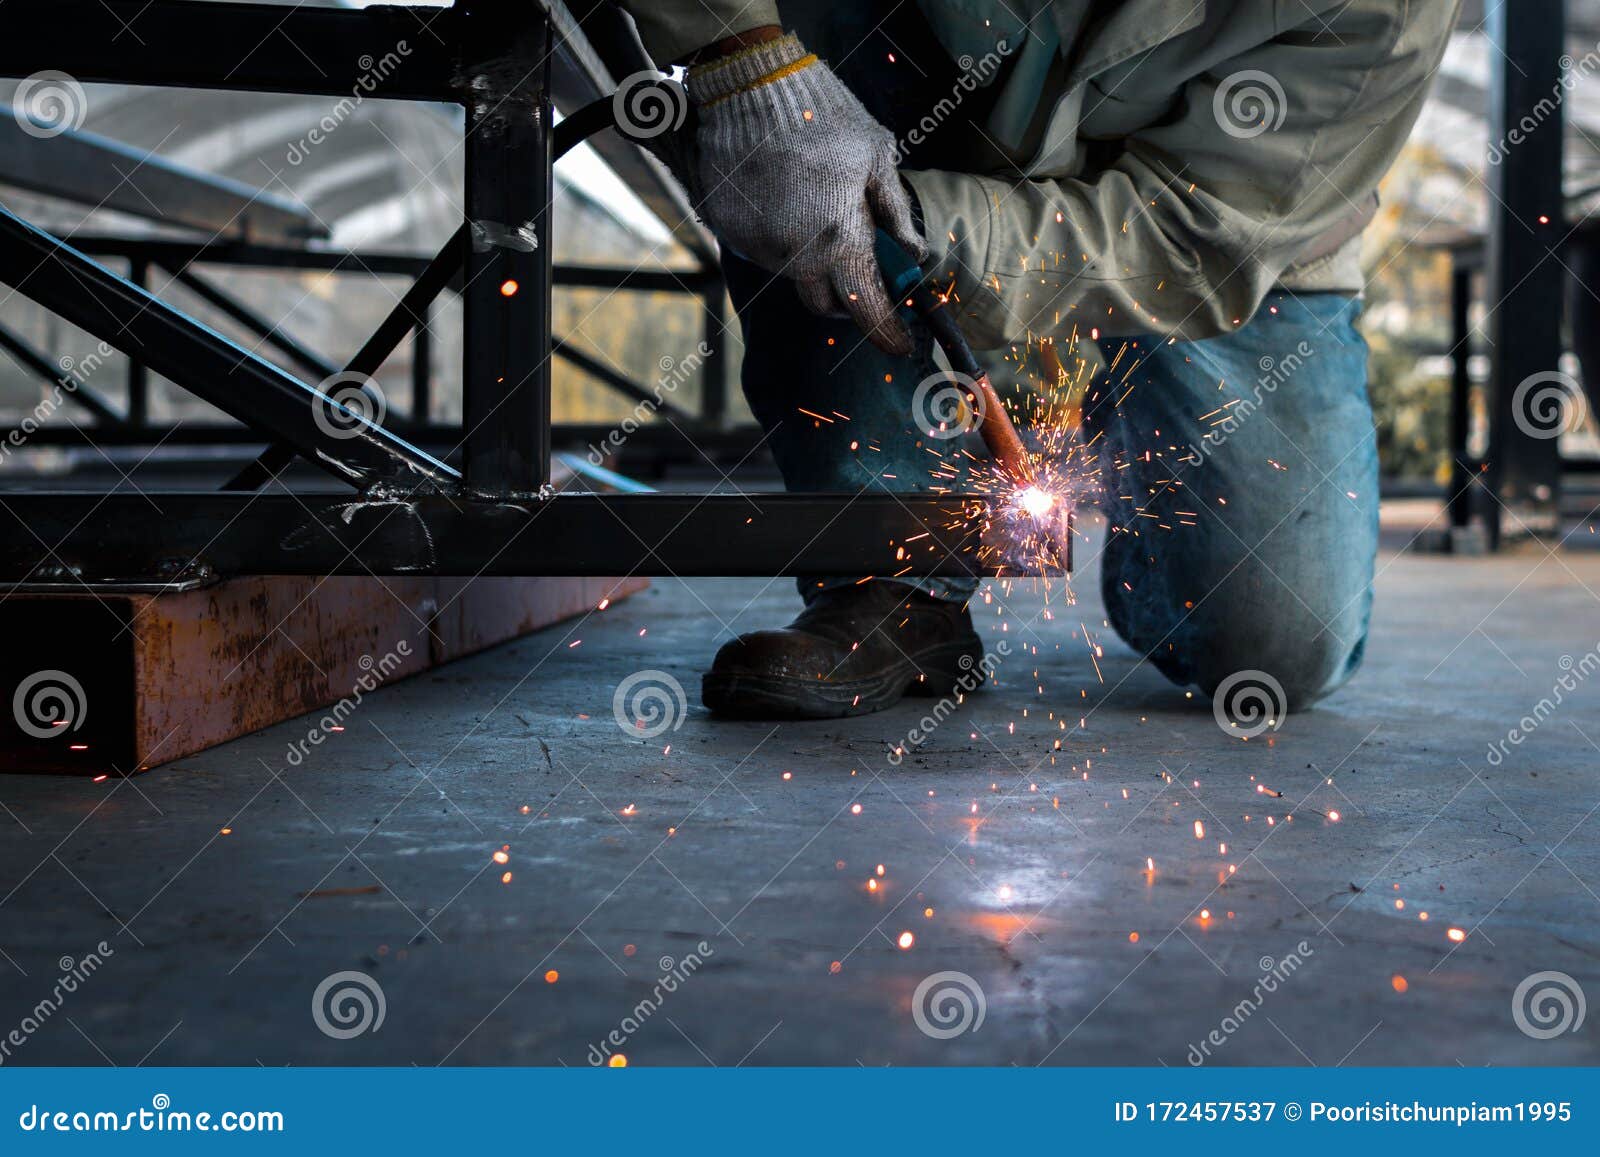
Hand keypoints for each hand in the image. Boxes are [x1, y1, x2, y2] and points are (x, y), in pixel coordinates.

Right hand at [686, 33, 924, 354]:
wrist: (749, 85)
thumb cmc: (823, 114)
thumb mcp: (876, 155)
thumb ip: (894, 212)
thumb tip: (912, 252)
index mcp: (839, 239)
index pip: (870, 309)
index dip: (889, 333)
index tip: (902, 345)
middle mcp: (795, 256)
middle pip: (827, 304)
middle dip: (849, 297)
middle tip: (861, 269)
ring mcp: (757, 247)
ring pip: (793, 276)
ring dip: (811, 260)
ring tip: (815, 210)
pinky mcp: (728, 232)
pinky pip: (761, 250)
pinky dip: (778, 237)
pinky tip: (783, 199)